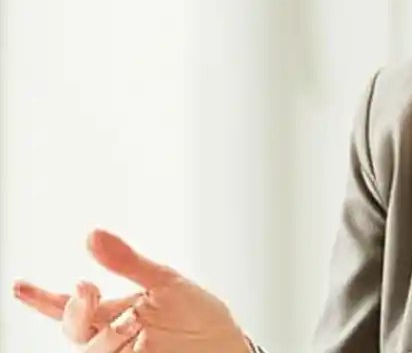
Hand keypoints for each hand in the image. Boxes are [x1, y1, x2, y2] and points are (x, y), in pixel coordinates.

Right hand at [12, 229, 251, 351]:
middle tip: (90, 288)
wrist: (226, 347)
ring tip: (135, 321)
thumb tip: (92, 234)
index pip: (70, 306)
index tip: (20, 286)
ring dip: (106, 335)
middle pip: (73, 328)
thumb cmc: (198, 315)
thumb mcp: (167, 283)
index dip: (41, 299)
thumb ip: (128, 262)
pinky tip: (132, 343)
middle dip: (76, 309)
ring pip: (89, 351)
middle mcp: (112, 335)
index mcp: (115, 311)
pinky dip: (113, 352)